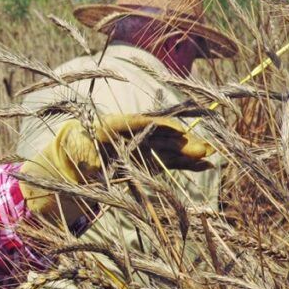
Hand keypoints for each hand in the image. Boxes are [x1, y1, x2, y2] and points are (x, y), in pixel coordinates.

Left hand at [19, 113, 214, 226]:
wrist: (79, 154)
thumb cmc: (79, 149)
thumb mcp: (80, 154)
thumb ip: (88, 160)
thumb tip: (91, 166)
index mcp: (118, 125)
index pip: (143, 122)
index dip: (162, 127)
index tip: (178, 131)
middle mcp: (136, 134)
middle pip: (163, 136)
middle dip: (183, 142)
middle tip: (203, 147)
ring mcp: (146, 146)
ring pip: (171, 149)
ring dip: (189, 153)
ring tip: (209, 155)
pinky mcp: (152, 160)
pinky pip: (172, 161)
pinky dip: (187, 164)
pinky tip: (204, 165)